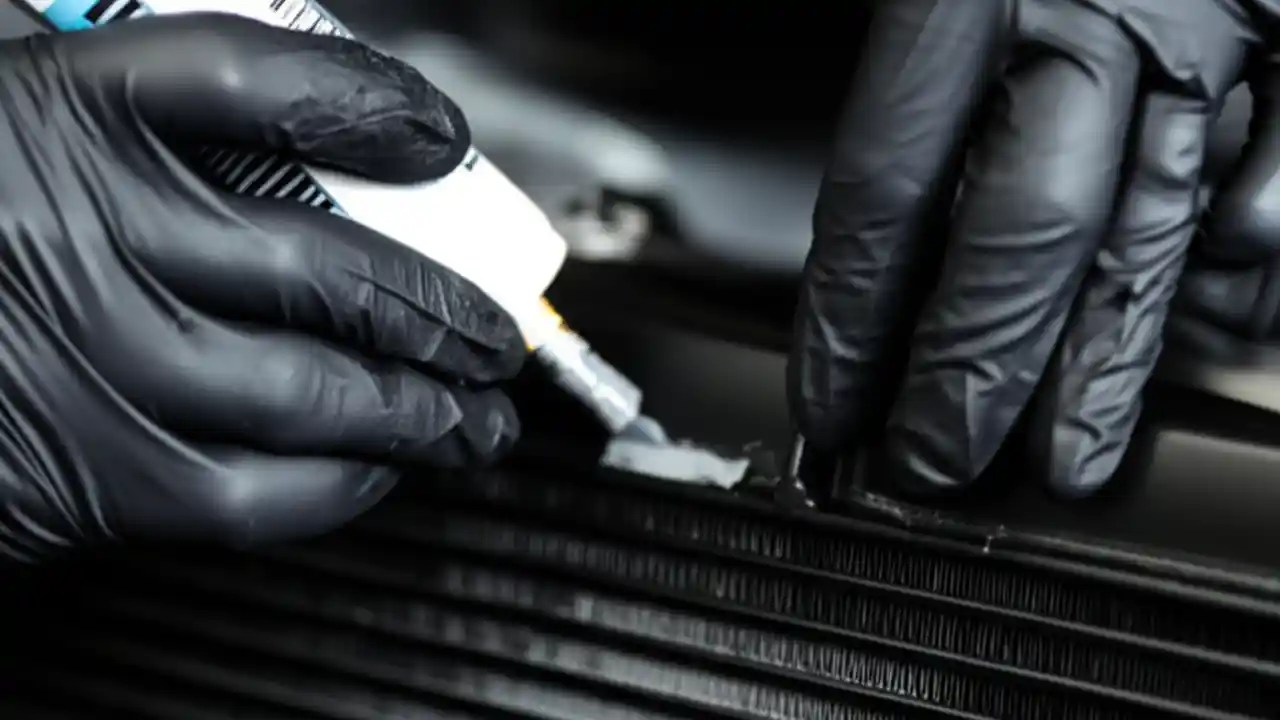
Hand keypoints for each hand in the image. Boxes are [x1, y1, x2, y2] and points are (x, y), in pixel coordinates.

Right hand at [0, 14, 523, 561]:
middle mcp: (86, 237)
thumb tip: (299, 130)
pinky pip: (257, 493)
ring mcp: (94, 363)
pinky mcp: (85, 475)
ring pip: (319, 393)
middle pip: (331, 266)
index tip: (439, 139)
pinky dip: (342, 483)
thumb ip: (130, 115)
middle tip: (495, 334)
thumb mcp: (8, 119)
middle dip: (446, 310)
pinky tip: (376, 468)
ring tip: (478, 422)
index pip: (265, 82)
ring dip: (428, 413)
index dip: (377, 104)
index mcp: (60, 114)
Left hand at [789, 0, 1279, 497]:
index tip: (830, 393)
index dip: (850, 311)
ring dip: (1101, 363)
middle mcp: (1097, 13)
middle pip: (1016, 234)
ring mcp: (1218, 33)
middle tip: (928, 463)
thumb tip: (889, 195)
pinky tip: (1201, 335)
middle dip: (969, 369)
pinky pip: (1278, 180)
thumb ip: (912, 50)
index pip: (884, 186)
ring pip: (1148, 233)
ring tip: (1059, 460)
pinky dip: (1238, 267)